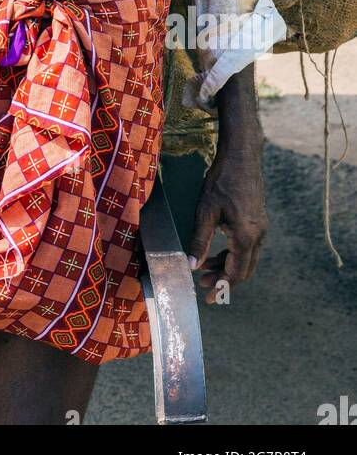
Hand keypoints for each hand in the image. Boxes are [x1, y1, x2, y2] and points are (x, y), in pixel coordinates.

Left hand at [186, 139, 267, 304]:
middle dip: (223, 280)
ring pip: (246, 259)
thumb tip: (191, 266)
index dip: (221, 287)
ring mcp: (261, 228)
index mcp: (245, 235)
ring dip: (227, 267)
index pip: (235, 273)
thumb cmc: (222, 180)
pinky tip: (216, 252)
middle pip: (244, 270)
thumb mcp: (205, 211)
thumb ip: (199, 240)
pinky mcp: (259, 220)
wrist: (242, 156)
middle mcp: (258, 235)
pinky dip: (232, 254)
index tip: (208, 298)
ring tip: (204, 270)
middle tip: (202, 286)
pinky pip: (247, 246)